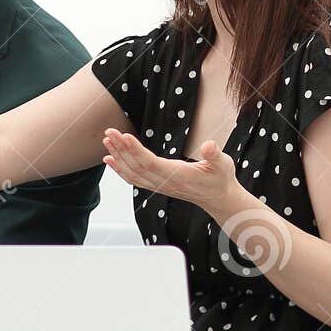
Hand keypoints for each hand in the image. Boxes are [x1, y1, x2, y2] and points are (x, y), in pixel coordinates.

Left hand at [100, 128, 239, 215]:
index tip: (124, 136)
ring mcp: (159, 186)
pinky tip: (110, 159)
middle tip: (110, 132)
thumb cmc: (220, 179)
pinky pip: (133, 179)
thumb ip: (215, 155)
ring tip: (107, 140)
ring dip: (118, 156)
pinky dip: (120, 169)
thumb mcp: (223, 164)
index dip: (136, 150)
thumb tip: (209, 145)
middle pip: (137, 166)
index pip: (151, 163)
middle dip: (121, 148)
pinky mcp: (157, 185)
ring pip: (132, 172)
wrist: (218, 199)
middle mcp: (165, 182)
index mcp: (178, 176)